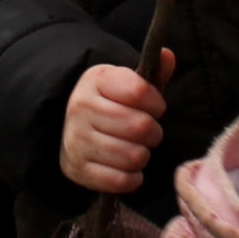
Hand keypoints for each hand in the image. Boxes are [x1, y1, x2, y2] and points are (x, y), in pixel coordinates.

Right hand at [60, 51, 173, 194]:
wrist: (72, 129)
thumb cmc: (111, 104)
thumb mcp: (129, 83)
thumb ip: (153, 71)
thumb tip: (166, 56)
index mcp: (95, 80)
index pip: (139, 91)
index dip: (156, 103)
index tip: (154, 107)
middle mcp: (81, 108)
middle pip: (140, 126)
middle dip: (153, 132)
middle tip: (147, 131)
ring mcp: (77, 140)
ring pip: (133, 156)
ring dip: (142, 155)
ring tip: (136, 148)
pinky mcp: (78, 169)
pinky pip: (121, 181)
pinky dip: (132, 177)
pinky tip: (128, 167)